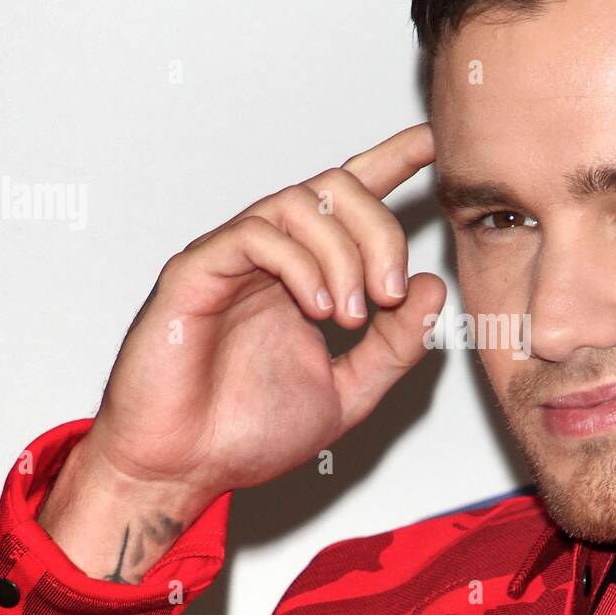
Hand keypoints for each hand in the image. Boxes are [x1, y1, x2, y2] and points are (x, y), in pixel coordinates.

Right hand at [38, 123, 445, 581]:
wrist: (183, 472)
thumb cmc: (247, 434)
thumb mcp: (350, 393)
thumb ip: (396, 346)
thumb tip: (432, 288)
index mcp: (304, 276)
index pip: (351, 200)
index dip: (391, 162)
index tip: (431, 143)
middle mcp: (269, 257)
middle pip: (337, 187)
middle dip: (382, 231)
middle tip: (393, 293)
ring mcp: (231, 259)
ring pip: (300, 202)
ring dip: (345, 254)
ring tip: (353, 316)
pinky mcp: (195, 271)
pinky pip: (256, 235)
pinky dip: (302, 265)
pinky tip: (319, 309)